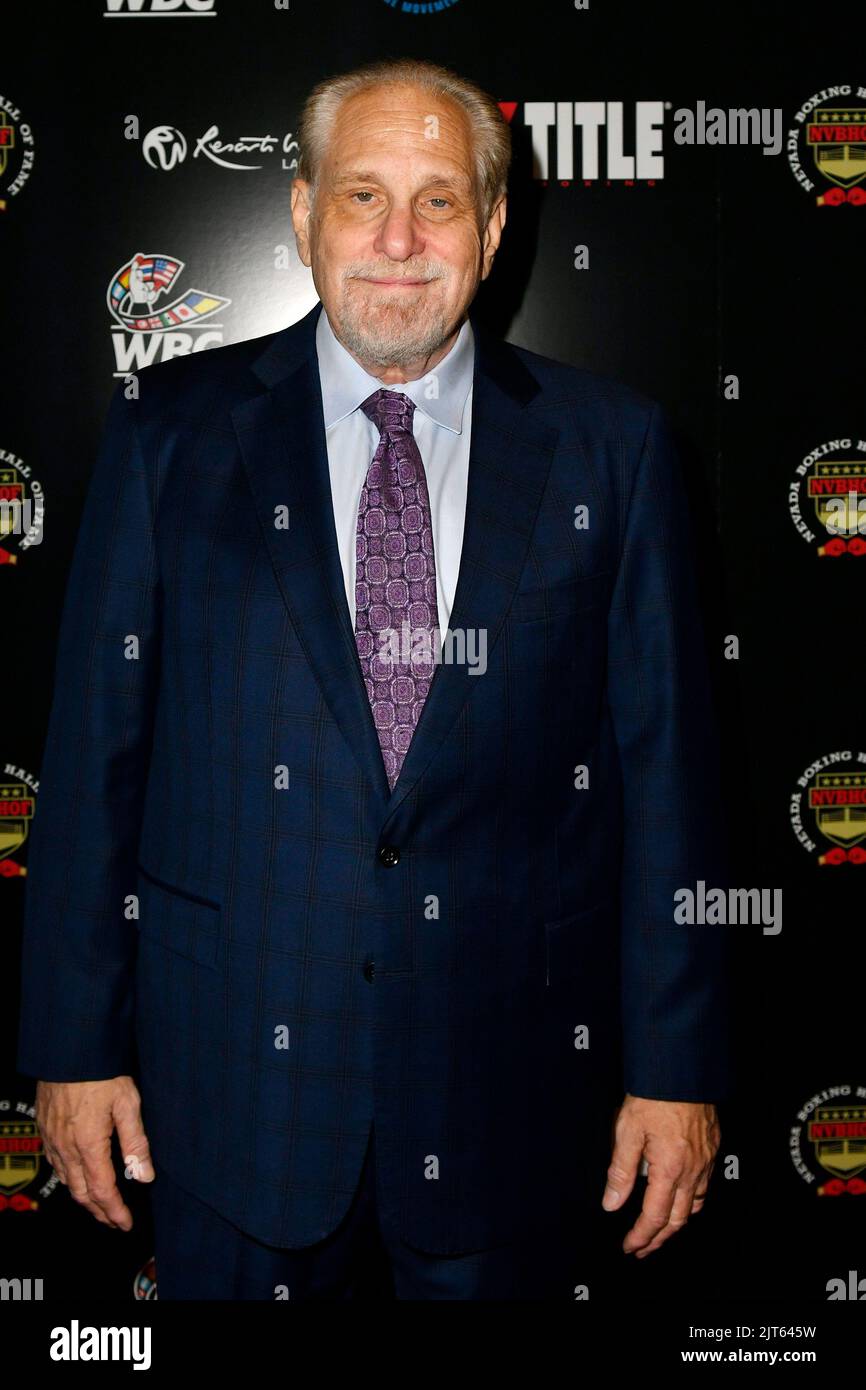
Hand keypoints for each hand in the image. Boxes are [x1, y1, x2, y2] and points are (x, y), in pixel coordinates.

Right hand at [34, 1076, 154, 1229]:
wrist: (69, 1049)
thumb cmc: (102, 1072)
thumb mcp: (128, 1103)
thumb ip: (136, 1143)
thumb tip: (145, 1177)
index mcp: (88, 1144)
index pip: (102, 1190)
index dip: (114, 1212)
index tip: (126, 1224)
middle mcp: (66, 1147)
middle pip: (81, 1192)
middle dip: (99, 1212)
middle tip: (115, 1221)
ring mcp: (52, 1138)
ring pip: (66, 1180)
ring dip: (83, 1197)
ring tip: (100, 1206)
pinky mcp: (45, 1128)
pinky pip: (55, 1163)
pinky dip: (69, 1178)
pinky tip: (78, 1177)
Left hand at [601, 1093, 719, 1257]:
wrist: (682, 1070)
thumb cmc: (654, 1096)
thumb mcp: (627, 1131)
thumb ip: (620, 1171)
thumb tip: (612, 1204)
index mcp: (669, 1169)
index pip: (654, 1217)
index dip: (640, 1236)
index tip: (629, 1247)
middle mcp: (692, 1170)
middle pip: (677, 1220)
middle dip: (658, 1239)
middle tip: (642, 1249)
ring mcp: (705, 1161)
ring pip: (695, 1205)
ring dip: (676, 1224)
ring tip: (661, 1231)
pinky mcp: (712, 1149)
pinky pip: (704, 1186)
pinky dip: (692, 1201)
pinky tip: (681, 1199)